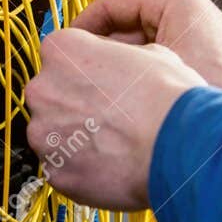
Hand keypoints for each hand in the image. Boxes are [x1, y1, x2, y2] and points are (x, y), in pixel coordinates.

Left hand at [24, 28, 205, 211]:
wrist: (178, 147)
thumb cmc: (167, 99)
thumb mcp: (150, 52)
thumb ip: (115, 56)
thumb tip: (117, 64)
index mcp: (62, 51)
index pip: (59, 54)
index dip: (83, 69)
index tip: (98, 81)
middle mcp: (43, 89)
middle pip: (50, 94)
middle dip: (73, 104)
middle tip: (107, 115)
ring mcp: (43, 133)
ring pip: (52, 133)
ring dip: (75, 137)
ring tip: (112, 142)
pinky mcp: (53, 169)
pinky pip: (62, 165)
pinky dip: (80, 167)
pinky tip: (109, 164)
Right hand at [73, 0, 221, 101]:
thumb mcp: (158, 66)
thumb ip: (116, 57)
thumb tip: (78, 56)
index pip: (108, 6)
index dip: (81, 31)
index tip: (65, 54)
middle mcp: (180, 13)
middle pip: (118, 30)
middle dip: (98, 58)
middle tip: (79, 82)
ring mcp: (185, 37)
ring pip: (130, 53)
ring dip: (115, 74)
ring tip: (99, 96)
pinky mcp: (189, 60)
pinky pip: (147, 68)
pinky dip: (133, 84)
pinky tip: (123, 106)